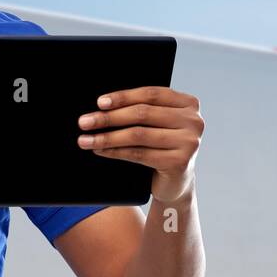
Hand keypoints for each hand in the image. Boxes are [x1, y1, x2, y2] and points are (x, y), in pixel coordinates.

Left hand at [77, 86, 203, 202]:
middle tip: (84, 122)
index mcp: (188, 104)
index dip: (123, 96)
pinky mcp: (179, 162)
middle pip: (142, 113)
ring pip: (138, 134)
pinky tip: (100, 150)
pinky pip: (138, 153)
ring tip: (85, 139)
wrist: (175, 181)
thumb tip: (101, 105)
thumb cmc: (160, 147)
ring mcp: (189, 142)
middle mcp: (193, 121)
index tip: (99, 102)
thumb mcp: (155, 124)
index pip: (151, 94)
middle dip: (108, 117)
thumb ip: (140, 110)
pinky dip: (115, 151)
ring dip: (106, 137)